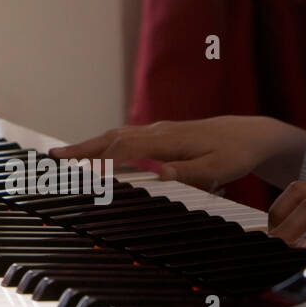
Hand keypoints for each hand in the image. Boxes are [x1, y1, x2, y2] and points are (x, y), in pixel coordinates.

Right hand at [49, 116, 305, 192]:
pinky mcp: (160, 135)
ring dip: (89, 145)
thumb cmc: (236, 153)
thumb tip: (159, 175)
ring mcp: (157, 131)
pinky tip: (97, 153)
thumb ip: (189, 173)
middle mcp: (157, 131)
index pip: (125, 148)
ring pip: (115, 135)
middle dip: (82, 148)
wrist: (251, 134)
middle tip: (54, 158)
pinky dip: (104, 144)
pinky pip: (124, 137)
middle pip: (111, 137)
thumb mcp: (219, 168)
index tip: (80, 172)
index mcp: (167, 140)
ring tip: (65, 156)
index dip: (101, 159)